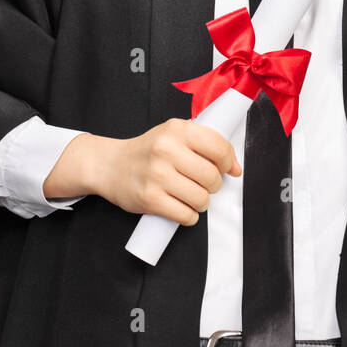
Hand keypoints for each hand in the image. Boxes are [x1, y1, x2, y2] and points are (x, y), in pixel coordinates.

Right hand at [53, 119, 241, 224]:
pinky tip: (182, 208)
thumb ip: (205, 144)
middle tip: (203, 184)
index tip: (228, 169)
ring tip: (191, 196)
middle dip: (213, 185)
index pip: (219, 147)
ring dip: (201, 202)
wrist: (110, 165)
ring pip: (201, 198)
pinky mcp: (149, 198)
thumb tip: (236, 168)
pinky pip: (185, 215)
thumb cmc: (149, 151)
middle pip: (212, 177)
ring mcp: (157, 175)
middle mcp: (166, 150)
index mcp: (177, 130)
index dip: (228, 162)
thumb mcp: (174, 135)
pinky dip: (189, 216)